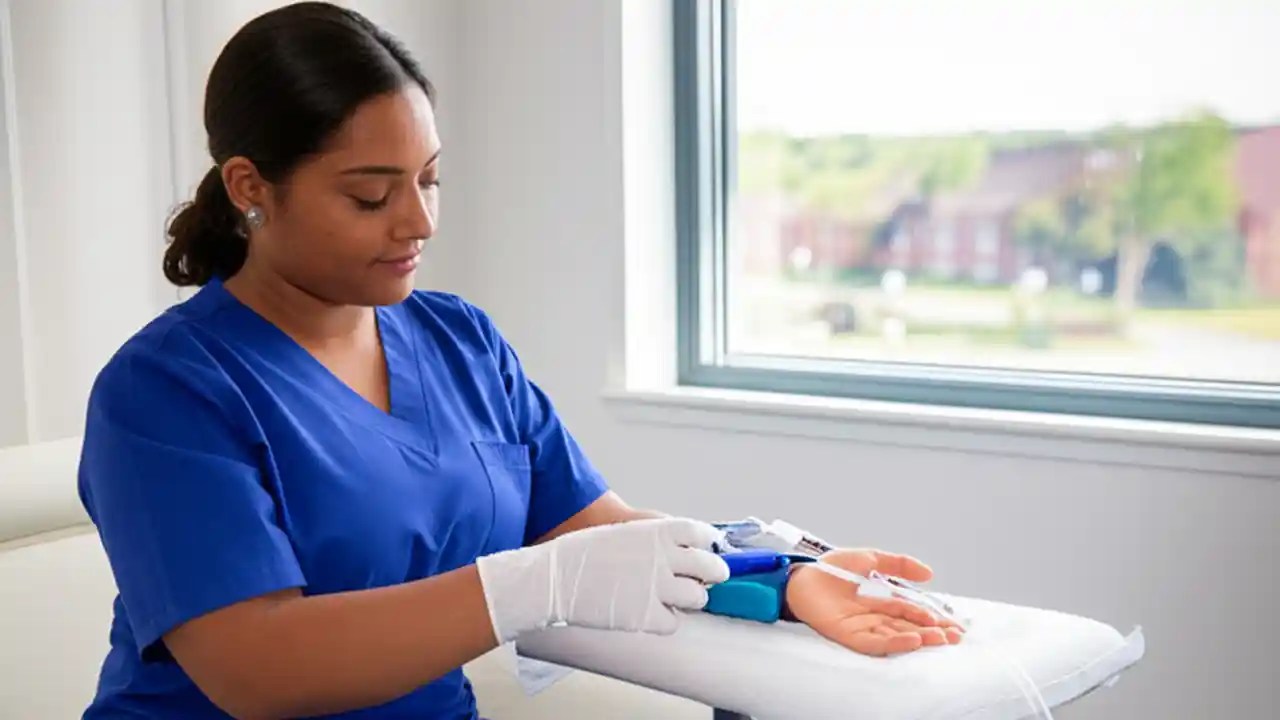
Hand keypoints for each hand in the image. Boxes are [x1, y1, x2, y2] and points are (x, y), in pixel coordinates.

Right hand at [475, 518, 729, 642]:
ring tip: (668, 598)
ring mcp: (659, 588)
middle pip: (713, 569)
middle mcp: (666, 558)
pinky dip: (664, 620)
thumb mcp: (626, 532)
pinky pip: (674, 622)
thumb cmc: (585, 553)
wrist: (555, 578)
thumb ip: (658, 541)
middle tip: (701, 580)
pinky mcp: (647, 617)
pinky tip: (648, 613)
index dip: (707, 545)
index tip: (706, 551)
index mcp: (660, 531)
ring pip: (699, 598)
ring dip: (688, 600)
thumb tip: (686, 552)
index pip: (704, 535)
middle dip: (711, 575)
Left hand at [786, 549, 963, 656]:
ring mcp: (863, 627)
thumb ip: (898, 563)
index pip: (912, 612)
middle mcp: (875, 617)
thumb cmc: (830, 569)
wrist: (801, 576)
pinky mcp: (850, 635)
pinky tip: (913, 640)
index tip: (954, 623)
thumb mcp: (870, 558)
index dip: (933, 617)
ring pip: (897, 635)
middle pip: (909, 627)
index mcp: (881, 600)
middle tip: (955, 636)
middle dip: (933, 631)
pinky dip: (895, 642)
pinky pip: (876, 642)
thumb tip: (929, 573)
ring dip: (920, 638)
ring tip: (941, 638)